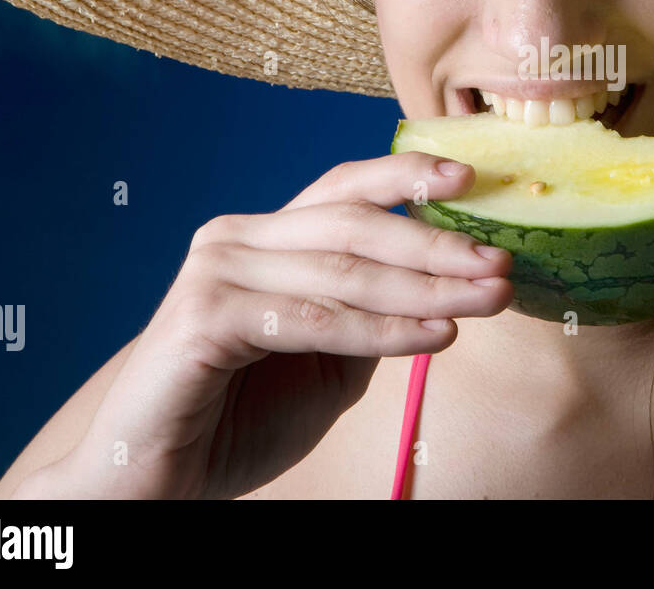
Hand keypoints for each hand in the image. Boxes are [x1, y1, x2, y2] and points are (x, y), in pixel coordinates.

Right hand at [59, 152, 512, 498]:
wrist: (153, 478)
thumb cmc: (238, 414)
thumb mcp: (327, 358)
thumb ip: (372, 314)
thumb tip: (449, 284)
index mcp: (266, 236)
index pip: (344, 189)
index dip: (407, 176)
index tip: (472, 178)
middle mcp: (237, 239)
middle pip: (355, 224)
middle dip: (438, 245)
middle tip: (500, 264)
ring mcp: (216, 272)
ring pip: (343, 269)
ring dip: (426, 287)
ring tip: (488, 299)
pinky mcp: (204, 318)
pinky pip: (314, 318)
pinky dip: (381, 330)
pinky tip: (434, 336)